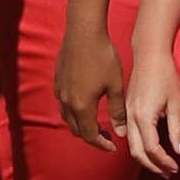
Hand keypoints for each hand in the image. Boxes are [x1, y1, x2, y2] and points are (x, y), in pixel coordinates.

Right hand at [56, 23, 126, 152]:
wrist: (84, 31)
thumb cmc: (103, 57)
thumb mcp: (116, 86)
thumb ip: (118, 111)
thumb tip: (121, 132)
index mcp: (82, 106)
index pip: (90, 135)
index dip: (102, 145)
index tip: (113, 147)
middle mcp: (66, 101)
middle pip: (76, 129)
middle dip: (92, 137)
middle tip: (107, 137)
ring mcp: (59, 90)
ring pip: (67, 117)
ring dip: (81, 124)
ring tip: (96, 122)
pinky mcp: (58, 79)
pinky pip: (63, 103)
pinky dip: (74, 110)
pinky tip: (85, 102)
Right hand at [124, 46, 179, 174]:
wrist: (149, 54)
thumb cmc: (164, 74)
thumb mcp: (175, 103)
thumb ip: (177, 129)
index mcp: (142, 116)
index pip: (151, 149)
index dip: (164, 162)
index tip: (176, 168)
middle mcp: (130, 116)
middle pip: (136, 152)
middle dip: (152, 166)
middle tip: (168, 173)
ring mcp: (125, 112)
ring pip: (130, 144)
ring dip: (144, 158)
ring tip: (160, 165)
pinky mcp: (125, 108)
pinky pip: (128, 133)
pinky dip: (138, 145)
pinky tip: (149, 147)